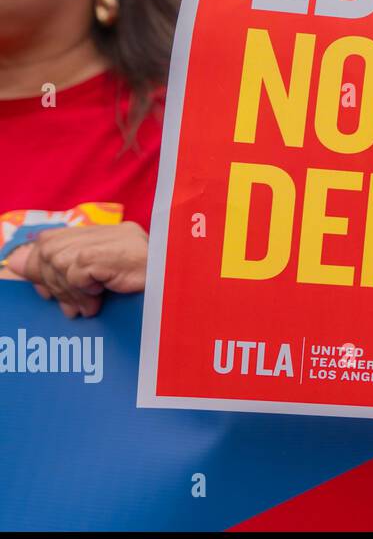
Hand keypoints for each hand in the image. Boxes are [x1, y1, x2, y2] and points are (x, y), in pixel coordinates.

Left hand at [7, 222, 148, 317]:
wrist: (188, 299)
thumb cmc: (156, 300)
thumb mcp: (103, 287)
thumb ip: (63, 275)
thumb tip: (13, 263)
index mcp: (113, 236)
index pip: (56, 240)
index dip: (43, 267)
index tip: (49, 294)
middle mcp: (114, 231)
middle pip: (50, 247)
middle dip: (50, 281)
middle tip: (71, 306)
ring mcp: (117, 240)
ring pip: (58, 260)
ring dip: (68, 290)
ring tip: (90, 306)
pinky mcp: (115, 253)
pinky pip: (76, 271)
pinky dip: (81, 290)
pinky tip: (100, 300)